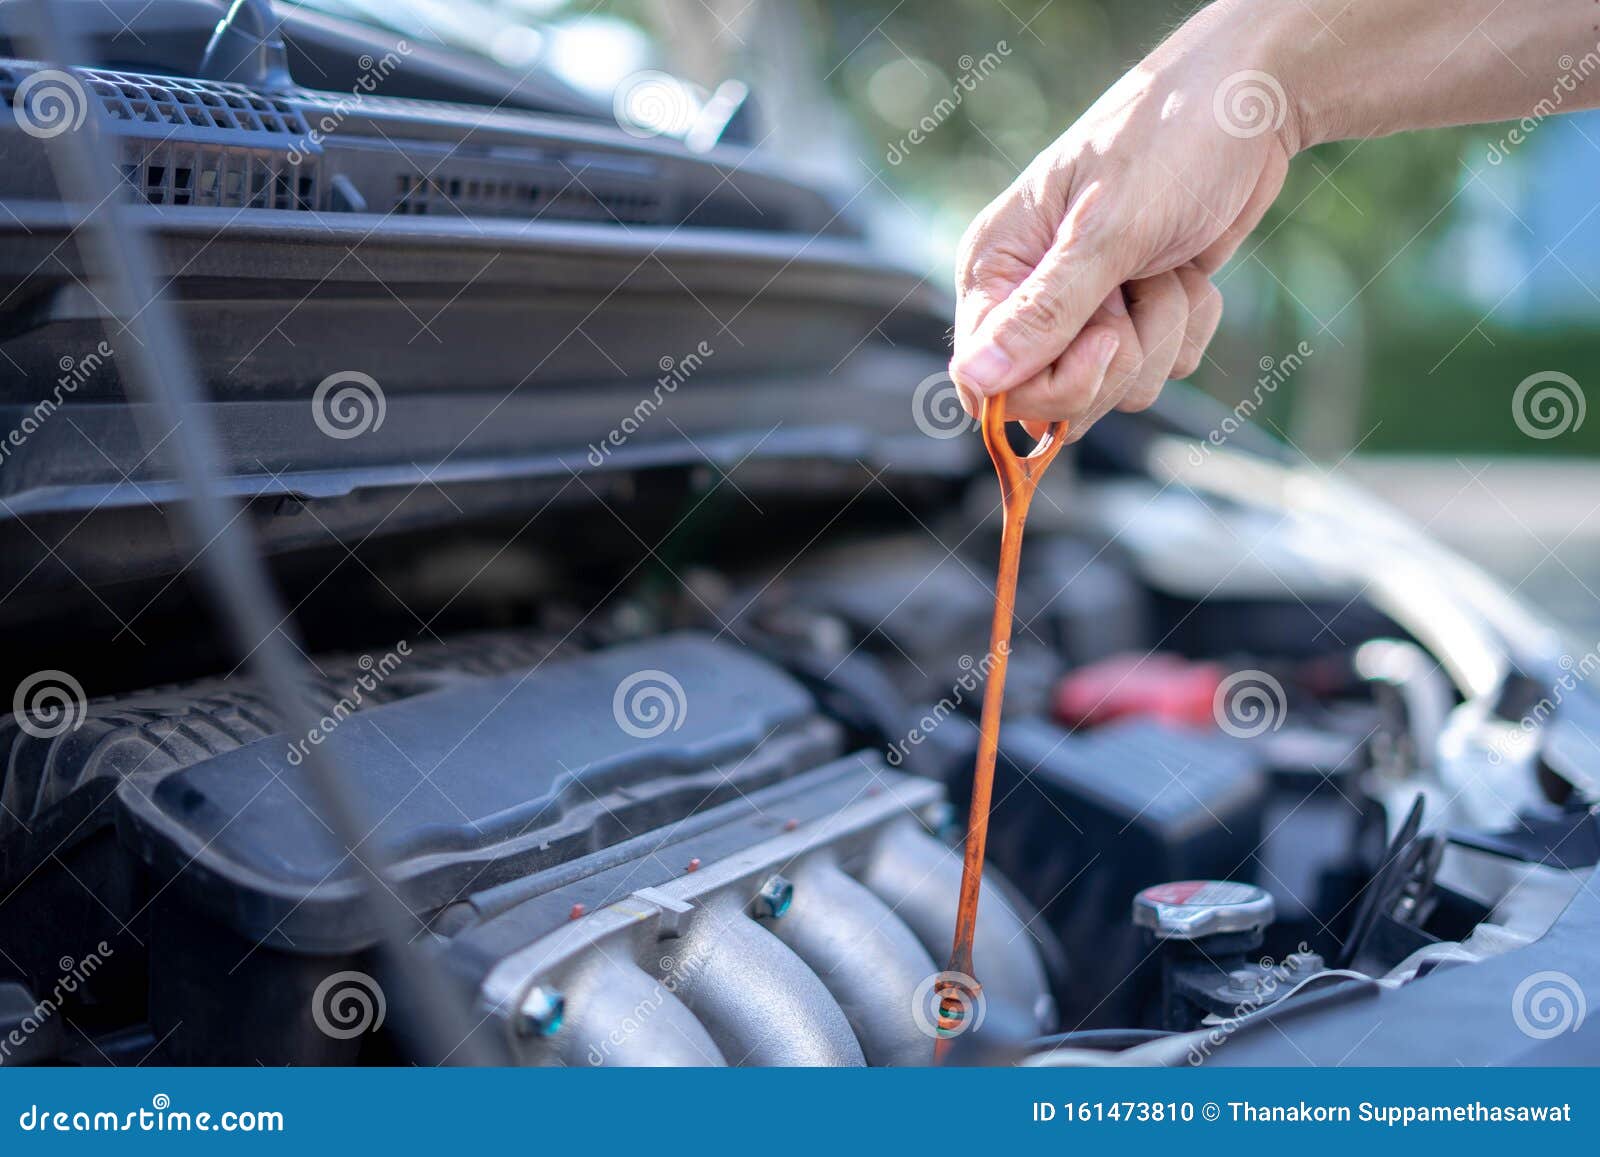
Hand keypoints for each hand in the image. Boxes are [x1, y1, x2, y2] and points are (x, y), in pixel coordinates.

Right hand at [950, 2, 1296, 437]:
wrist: (1247, 105)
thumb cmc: (1168, 143)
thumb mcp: (1106, 231)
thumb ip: (1043, 314)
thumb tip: (974, 381)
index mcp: (995, 269)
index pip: (987, 381)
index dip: (1048, 388)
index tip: (1106, 345)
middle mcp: (1030, 295)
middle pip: (1057, 398)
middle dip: (1119, 354)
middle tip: (1140, 284)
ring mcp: (1087, 307)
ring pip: (1118, 386)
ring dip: (1163, 330)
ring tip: (1168, 263)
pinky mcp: (1139, 312)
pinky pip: (1163, 366)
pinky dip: (1191, 321)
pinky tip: (1189, 267)